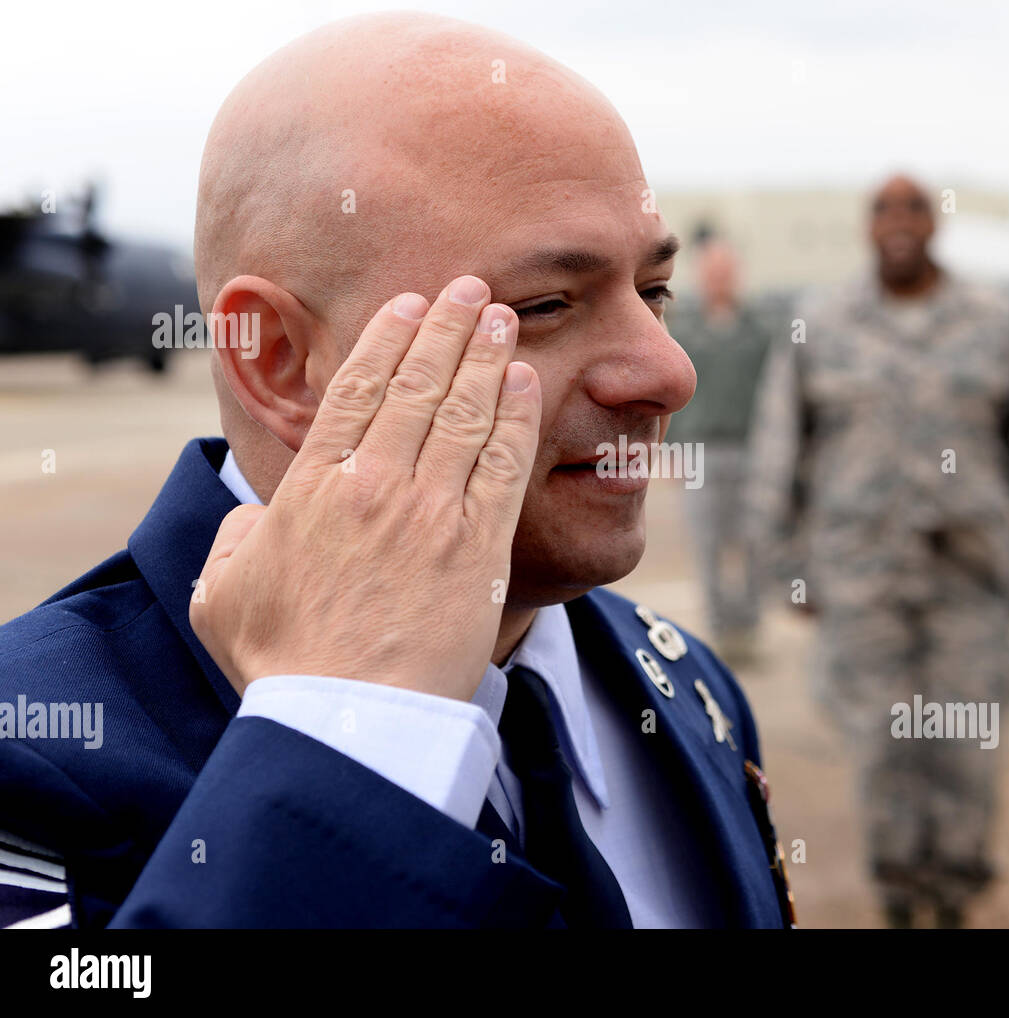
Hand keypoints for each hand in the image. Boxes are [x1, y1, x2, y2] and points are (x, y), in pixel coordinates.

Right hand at [190, 277, 540, 701]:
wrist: (347, 720)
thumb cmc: (283, 664)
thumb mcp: (222, 594)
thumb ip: (235, 540)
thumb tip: (255, 517)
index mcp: (313, 489)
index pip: (357, 392)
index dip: (388, 340)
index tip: (408, 305)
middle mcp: (376, 486)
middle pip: (418, 388)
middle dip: (447, 330)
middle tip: (470, 290)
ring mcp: (431, 514)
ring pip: (464, 415)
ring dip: (485, 359)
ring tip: (502, 319)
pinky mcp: (478, 548)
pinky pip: (502, 466)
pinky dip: (515, 418)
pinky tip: (525, 383)